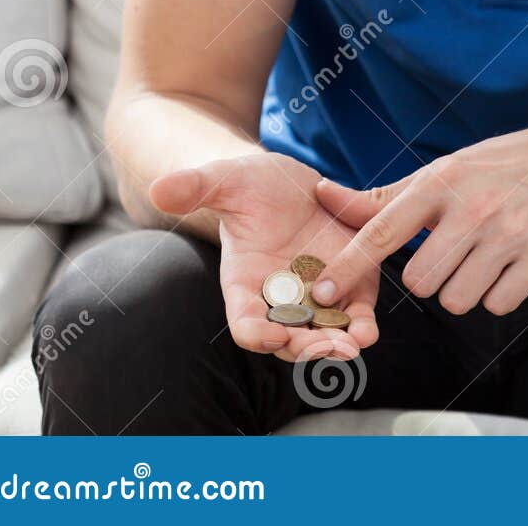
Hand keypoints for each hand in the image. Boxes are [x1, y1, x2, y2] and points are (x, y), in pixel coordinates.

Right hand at [149, 152, 377, 362]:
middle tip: (325, 348)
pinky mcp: (348, 281)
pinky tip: (368, 330)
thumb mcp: (223, 180)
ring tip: (354, 345)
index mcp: (243, 283)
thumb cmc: (247, 184)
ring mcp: (314, 294)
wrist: (288, 183)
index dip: (256, 333)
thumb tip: (159, 188)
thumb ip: (194, 187)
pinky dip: (361, 323)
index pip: (245, 322)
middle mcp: (278, 298)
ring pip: (323, 332)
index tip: (273, 334)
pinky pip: (354, 310)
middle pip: (288, 337)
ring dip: (337, 343)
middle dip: (305, 346)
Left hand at [310, 120, 527, 315]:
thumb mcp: (444, 171)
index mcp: (442, 181)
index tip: (320, 294)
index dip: (347, 266)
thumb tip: (323, 194)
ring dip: (464, 288)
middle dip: (430, 277)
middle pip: (419, 282)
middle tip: (452, 253)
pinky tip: (510, 265)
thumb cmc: (501, 168)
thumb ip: (383, 196)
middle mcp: (474, 207)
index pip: (382, 230)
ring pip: (457, 300)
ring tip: (483, 258)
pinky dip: (499, 294)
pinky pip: (498, 304)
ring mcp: (510, 233)